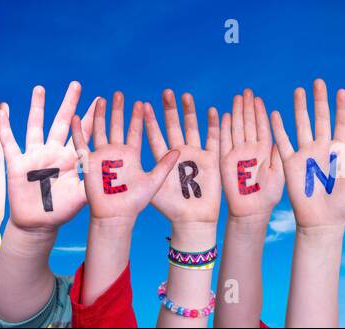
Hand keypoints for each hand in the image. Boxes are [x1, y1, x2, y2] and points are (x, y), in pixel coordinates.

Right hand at [0, 82, 94, 231]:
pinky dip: (4, 128)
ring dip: (37, 107)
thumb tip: (111, 172)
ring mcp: (35, 156)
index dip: (91, 117)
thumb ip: (93, 182)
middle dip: (69, 104)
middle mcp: (54, 152)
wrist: (39, 224)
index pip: (83, 133)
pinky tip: (3, 111)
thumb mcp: (82, 196)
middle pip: (62, 122)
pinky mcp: (17, 164)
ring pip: (36, 126)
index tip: (100, 99)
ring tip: (40, 88)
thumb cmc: (62, 211)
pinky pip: (9, 143)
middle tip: (76, 84)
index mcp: (71, 159)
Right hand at [72, 92, 179, 222]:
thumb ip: (165, 165)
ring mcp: (102, 156)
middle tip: (119, 93)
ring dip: (99, 115)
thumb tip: (179, 150)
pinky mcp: (89, 163)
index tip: (141, 102)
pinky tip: (76, 117)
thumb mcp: (154, 181)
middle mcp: (116, 152)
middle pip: (116, 126)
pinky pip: (82, 144)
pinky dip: (78, 131)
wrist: (116, 215)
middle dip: (118, 110)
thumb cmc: (135, 202)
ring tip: (100, 100)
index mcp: (131, 154)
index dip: (137, 117)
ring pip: (99, 130)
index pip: (134, 131)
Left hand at [145, 89, 221, 223]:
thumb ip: (146, 170)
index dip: (150, 121)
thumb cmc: (171, 208)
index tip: (143, 104)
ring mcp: (195, 155)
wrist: (193, 220)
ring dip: (189, 112)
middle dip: (170, 110)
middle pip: (173, 126)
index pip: (154, 135)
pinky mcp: (211, 160)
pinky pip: (214, 139)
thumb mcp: (154, 187)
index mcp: (163, 159)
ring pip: (192, 128)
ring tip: (185, 96)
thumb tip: (129, 154)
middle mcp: (179, 153)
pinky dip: (214, 126)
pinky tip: (213, 111)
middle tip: (166, 92)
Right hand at [219, 89, 285, 218]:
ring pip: (236, 129)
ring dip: (235, 113)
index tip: (259, 98)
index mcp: (264, 151)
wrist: (252, 212)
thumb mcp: (280, 173)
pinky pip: (223, 142)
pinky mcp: (225, 162)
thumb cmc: (268, 196)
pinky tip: (221, 115)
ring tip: (236, 98)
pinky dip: (222, 129)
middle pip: (248, 123)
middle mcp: (250, 150)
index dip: (260, 113)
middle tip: (247, 91)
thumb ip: (278, 155)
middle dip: (247, 107)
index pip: (262, 127)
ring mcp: (237, 154)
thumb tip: (282, 136)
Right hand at [272, 79, 344, 227]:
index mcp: (339, 151)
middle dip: (319, 101)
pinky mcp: (291, 163)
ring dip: (300, 108)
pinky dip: (279, 129)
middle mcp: (322, 149)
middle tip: (318, 82)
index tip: (342, 91)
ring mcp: (306, 154)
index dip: (341, 108)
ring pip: (302, 125)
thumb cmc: (344, 204)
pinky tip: (275, 114)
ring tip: (299, 90)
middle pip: (321, 119)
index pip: (341, 124)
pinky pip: (283, 142)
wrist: (323, 222)